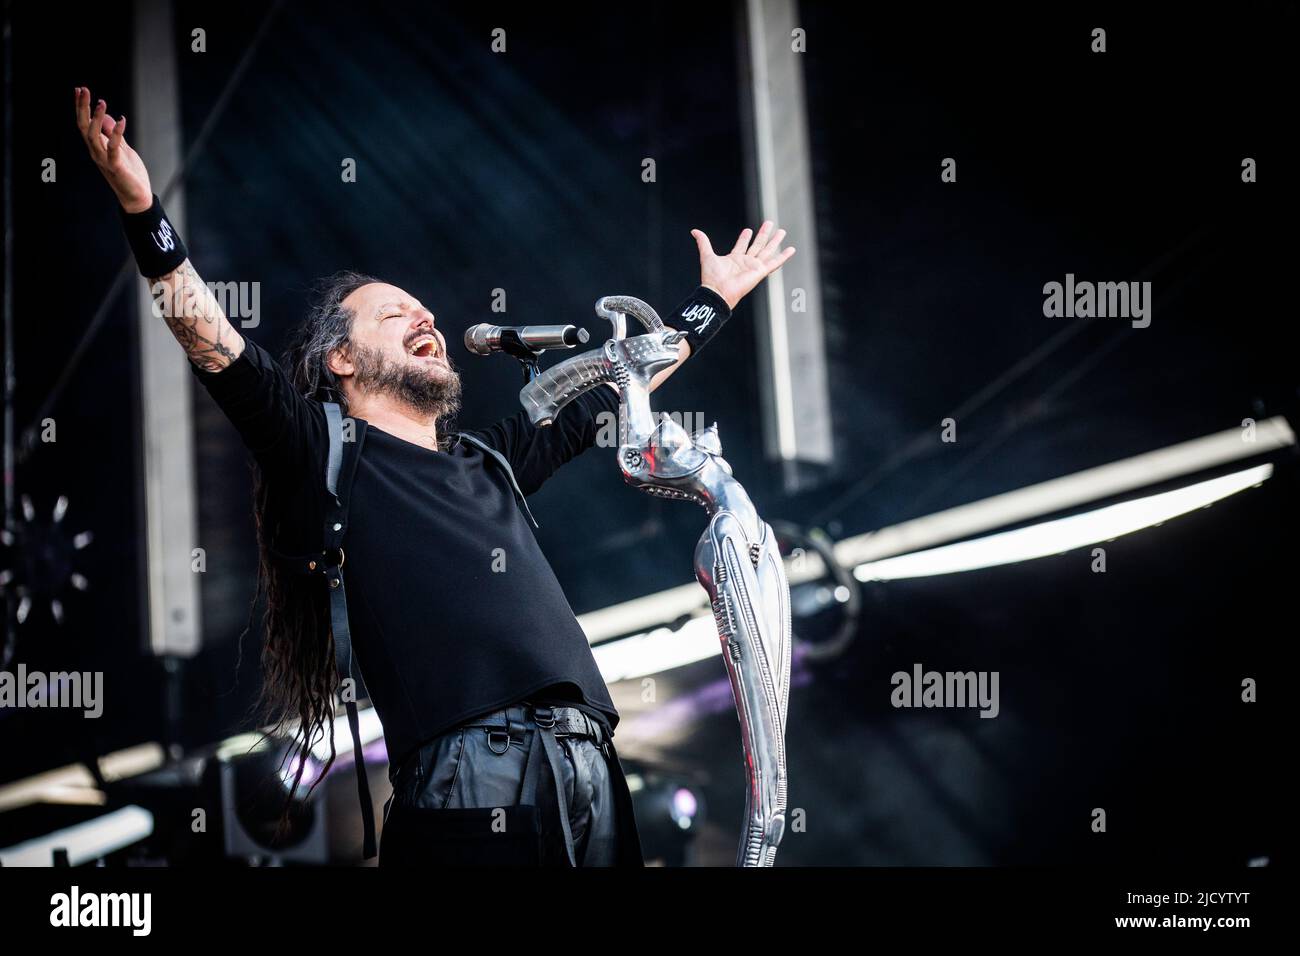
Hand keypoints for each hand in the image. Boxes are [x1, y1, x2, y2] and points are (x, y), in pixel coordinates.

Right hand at [74, 87, 152, 212]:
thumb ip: (115, 135)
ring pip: (93, 136)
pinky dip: (117, 133)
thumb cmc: (129, 173)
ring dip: (97, 118)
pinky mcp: (116, 166)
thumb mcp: (123, 149)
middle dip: (82, 107)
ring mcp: (104, 159)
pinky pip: (113, 148)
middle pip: (84, 126)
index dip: (81, 107)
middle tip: (83, 89)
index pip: (84, 123)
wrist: (136, 197)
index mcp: (96, 147)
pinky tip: (123, 120)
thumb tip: (110, 118)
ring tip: (101, 102)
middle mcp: (96, 152)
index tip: (79, 89)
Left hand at [691, 221, 795, 309]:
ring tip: (782, 231)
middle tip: (769, 223)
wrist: (718, 291)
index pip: (742, 246)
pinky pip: (775, 263)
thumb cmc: (711, 277)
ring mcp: (754, 267)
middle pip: (757, 245)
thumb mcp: (707, 255)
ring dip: (774, 241)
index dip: (745, 238)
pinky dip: (783, 256)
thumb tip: (694, 231)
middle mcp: (745, 262)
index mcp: (734, 259)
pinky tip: (791, 249)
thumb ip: (703, 242)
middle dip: (763, 234)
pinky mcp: (760, 271)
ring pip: (767, 250)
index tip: (748, 230)